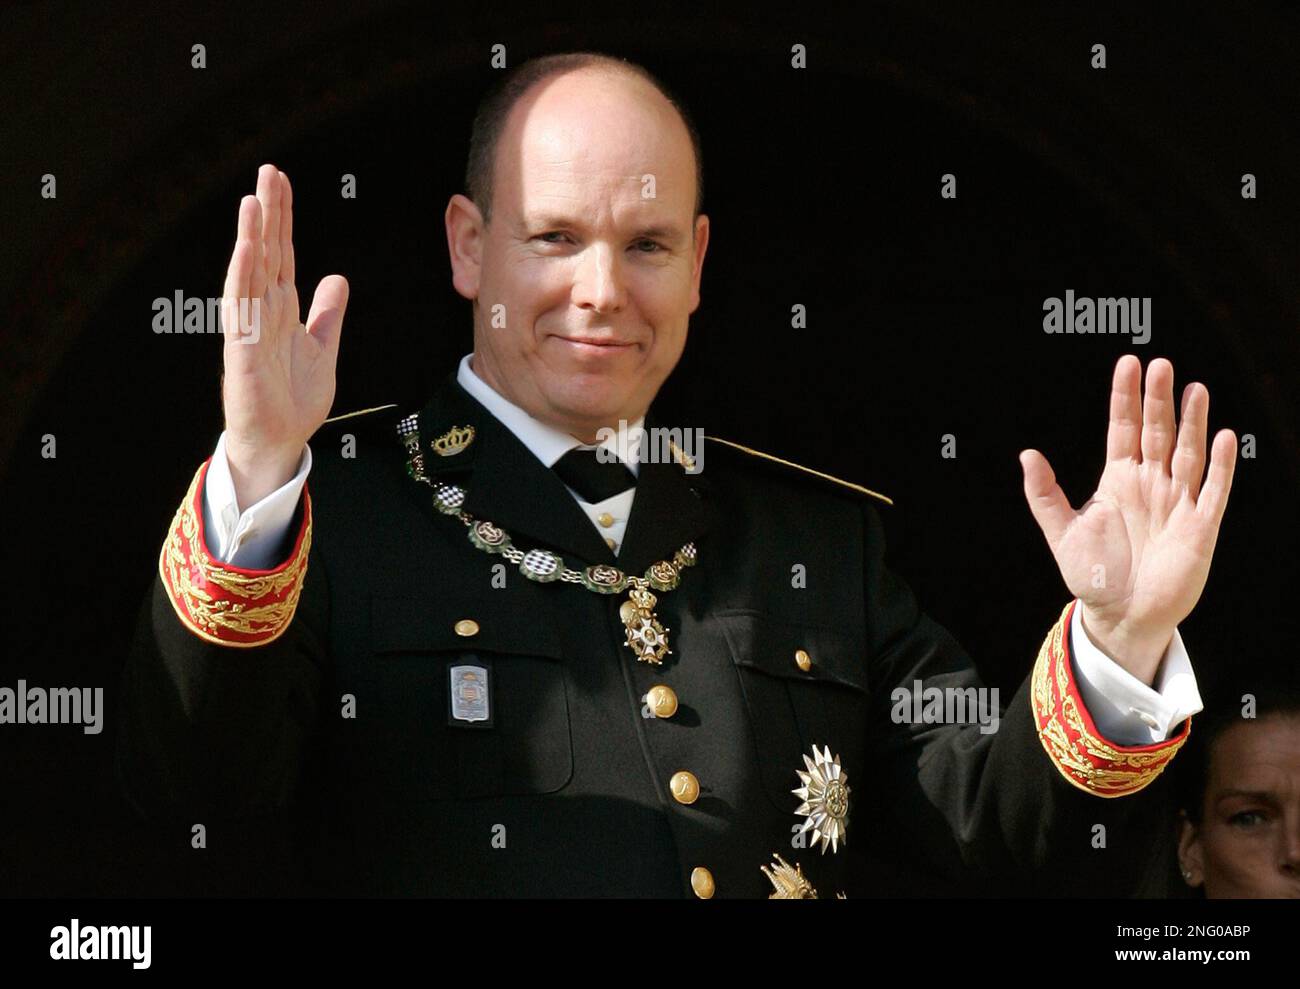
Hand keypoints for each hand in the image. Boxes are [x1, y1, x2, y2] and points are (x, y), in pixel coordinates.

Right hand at [221, 164, 348, 506]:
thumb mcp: (323, 347)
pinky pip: (241, 307)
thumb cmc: (294, 399)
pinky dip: (244, 276)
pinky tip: (248, 249)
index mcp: (282, 309)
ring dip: (252, 236)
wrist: (281, 441)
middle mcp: (263, 311)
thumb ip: (328, 313)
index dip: (283, 219)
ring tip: (254, 199)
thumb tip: (337, 277)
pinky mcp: (243, 350)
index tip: (281, 183)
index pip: (283, 254)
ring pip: (250, 273)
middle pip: (267, 253)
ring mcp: (250, 328)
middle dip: (269, 214)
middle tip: (270, 171)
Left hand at [1019, 356, 1235, 684]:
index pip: (1123, 429)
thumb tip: (1026, 454)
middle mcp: (1150, 485)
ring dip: (1192, 422)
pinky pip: (1213, 491)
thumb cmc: (1093, 574)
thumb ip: (1043, 494)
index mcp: (1118, 480)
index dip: (1125, 398)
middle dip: (1158, 400)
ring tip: (1194, 388)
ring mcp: (1177, 503)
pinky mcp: (1199, 527)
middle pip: (1157, 433)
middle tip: (1160, 364)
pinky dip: (1219, 465)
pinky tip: (1223, 437)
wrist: (1120, 615)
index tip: (1128, 364)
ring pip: (1188, 454)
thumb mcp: (1061, 532)